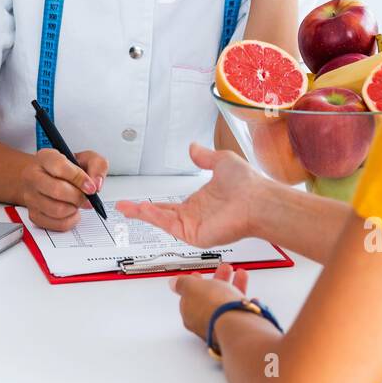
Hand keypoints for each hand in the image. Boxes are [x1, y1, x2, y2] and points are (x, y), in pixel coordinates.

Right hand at [19, 149, 106, 231]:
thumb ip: (97, 165)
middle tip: (87, 197)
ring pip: (57, 210)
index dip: (79, 178)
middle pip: (57, 190)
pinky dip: (69, 221)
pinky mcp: (33, 214)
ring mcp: (31, 196)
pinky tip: (71, 212)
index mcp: (46, 157)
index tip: (91, 187)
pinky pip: (55, 224)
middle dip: (78, 197)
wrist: (45, 177)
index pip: (59, 166)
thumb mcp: (85, 159)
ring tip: (77, 203)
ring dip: (74, 209)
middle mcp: (33, 176)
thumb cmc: (66, 169)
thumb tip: (97, 184)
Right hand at [116, 142, 264, 246]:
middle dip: (141, 212)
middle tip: (123, 208)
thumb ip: (205, 157)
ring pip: (162, 220)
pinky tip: (143, 209)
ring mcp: (194, 226)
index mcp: (200, 202)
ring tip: (125, 208)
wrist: (258, 200)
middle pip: (161, 215)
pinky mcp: (195, 235)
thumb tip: (193, 147)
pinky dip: (155, 217)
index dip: (153, 204)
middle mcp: (196, 215)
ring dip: (143, 214)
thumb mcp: (221, 161)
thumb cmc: (247, 184)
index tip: (138, 202)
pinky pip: (170, 225)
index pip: (171, 204)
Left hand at [171, 263, 250, 338]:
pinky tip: (250, 300)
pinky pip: (242, 314)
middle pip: (210, 299)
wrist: (237, 323)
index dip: (196, 283)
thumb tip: (173, 283)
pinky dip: (245, 305)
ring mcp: (221, 326)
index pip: (190, 296)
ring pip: (227, 304)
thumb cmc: (214, 306)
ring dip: (234, 287)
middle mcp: (204, 322)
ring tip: (241, 276)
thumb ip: (183, 283)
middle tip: (225, 271)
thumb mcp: (193, 286)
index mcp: (189, 312)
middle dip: (218, 281)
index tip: (201, 276)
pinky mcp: (238, 329)